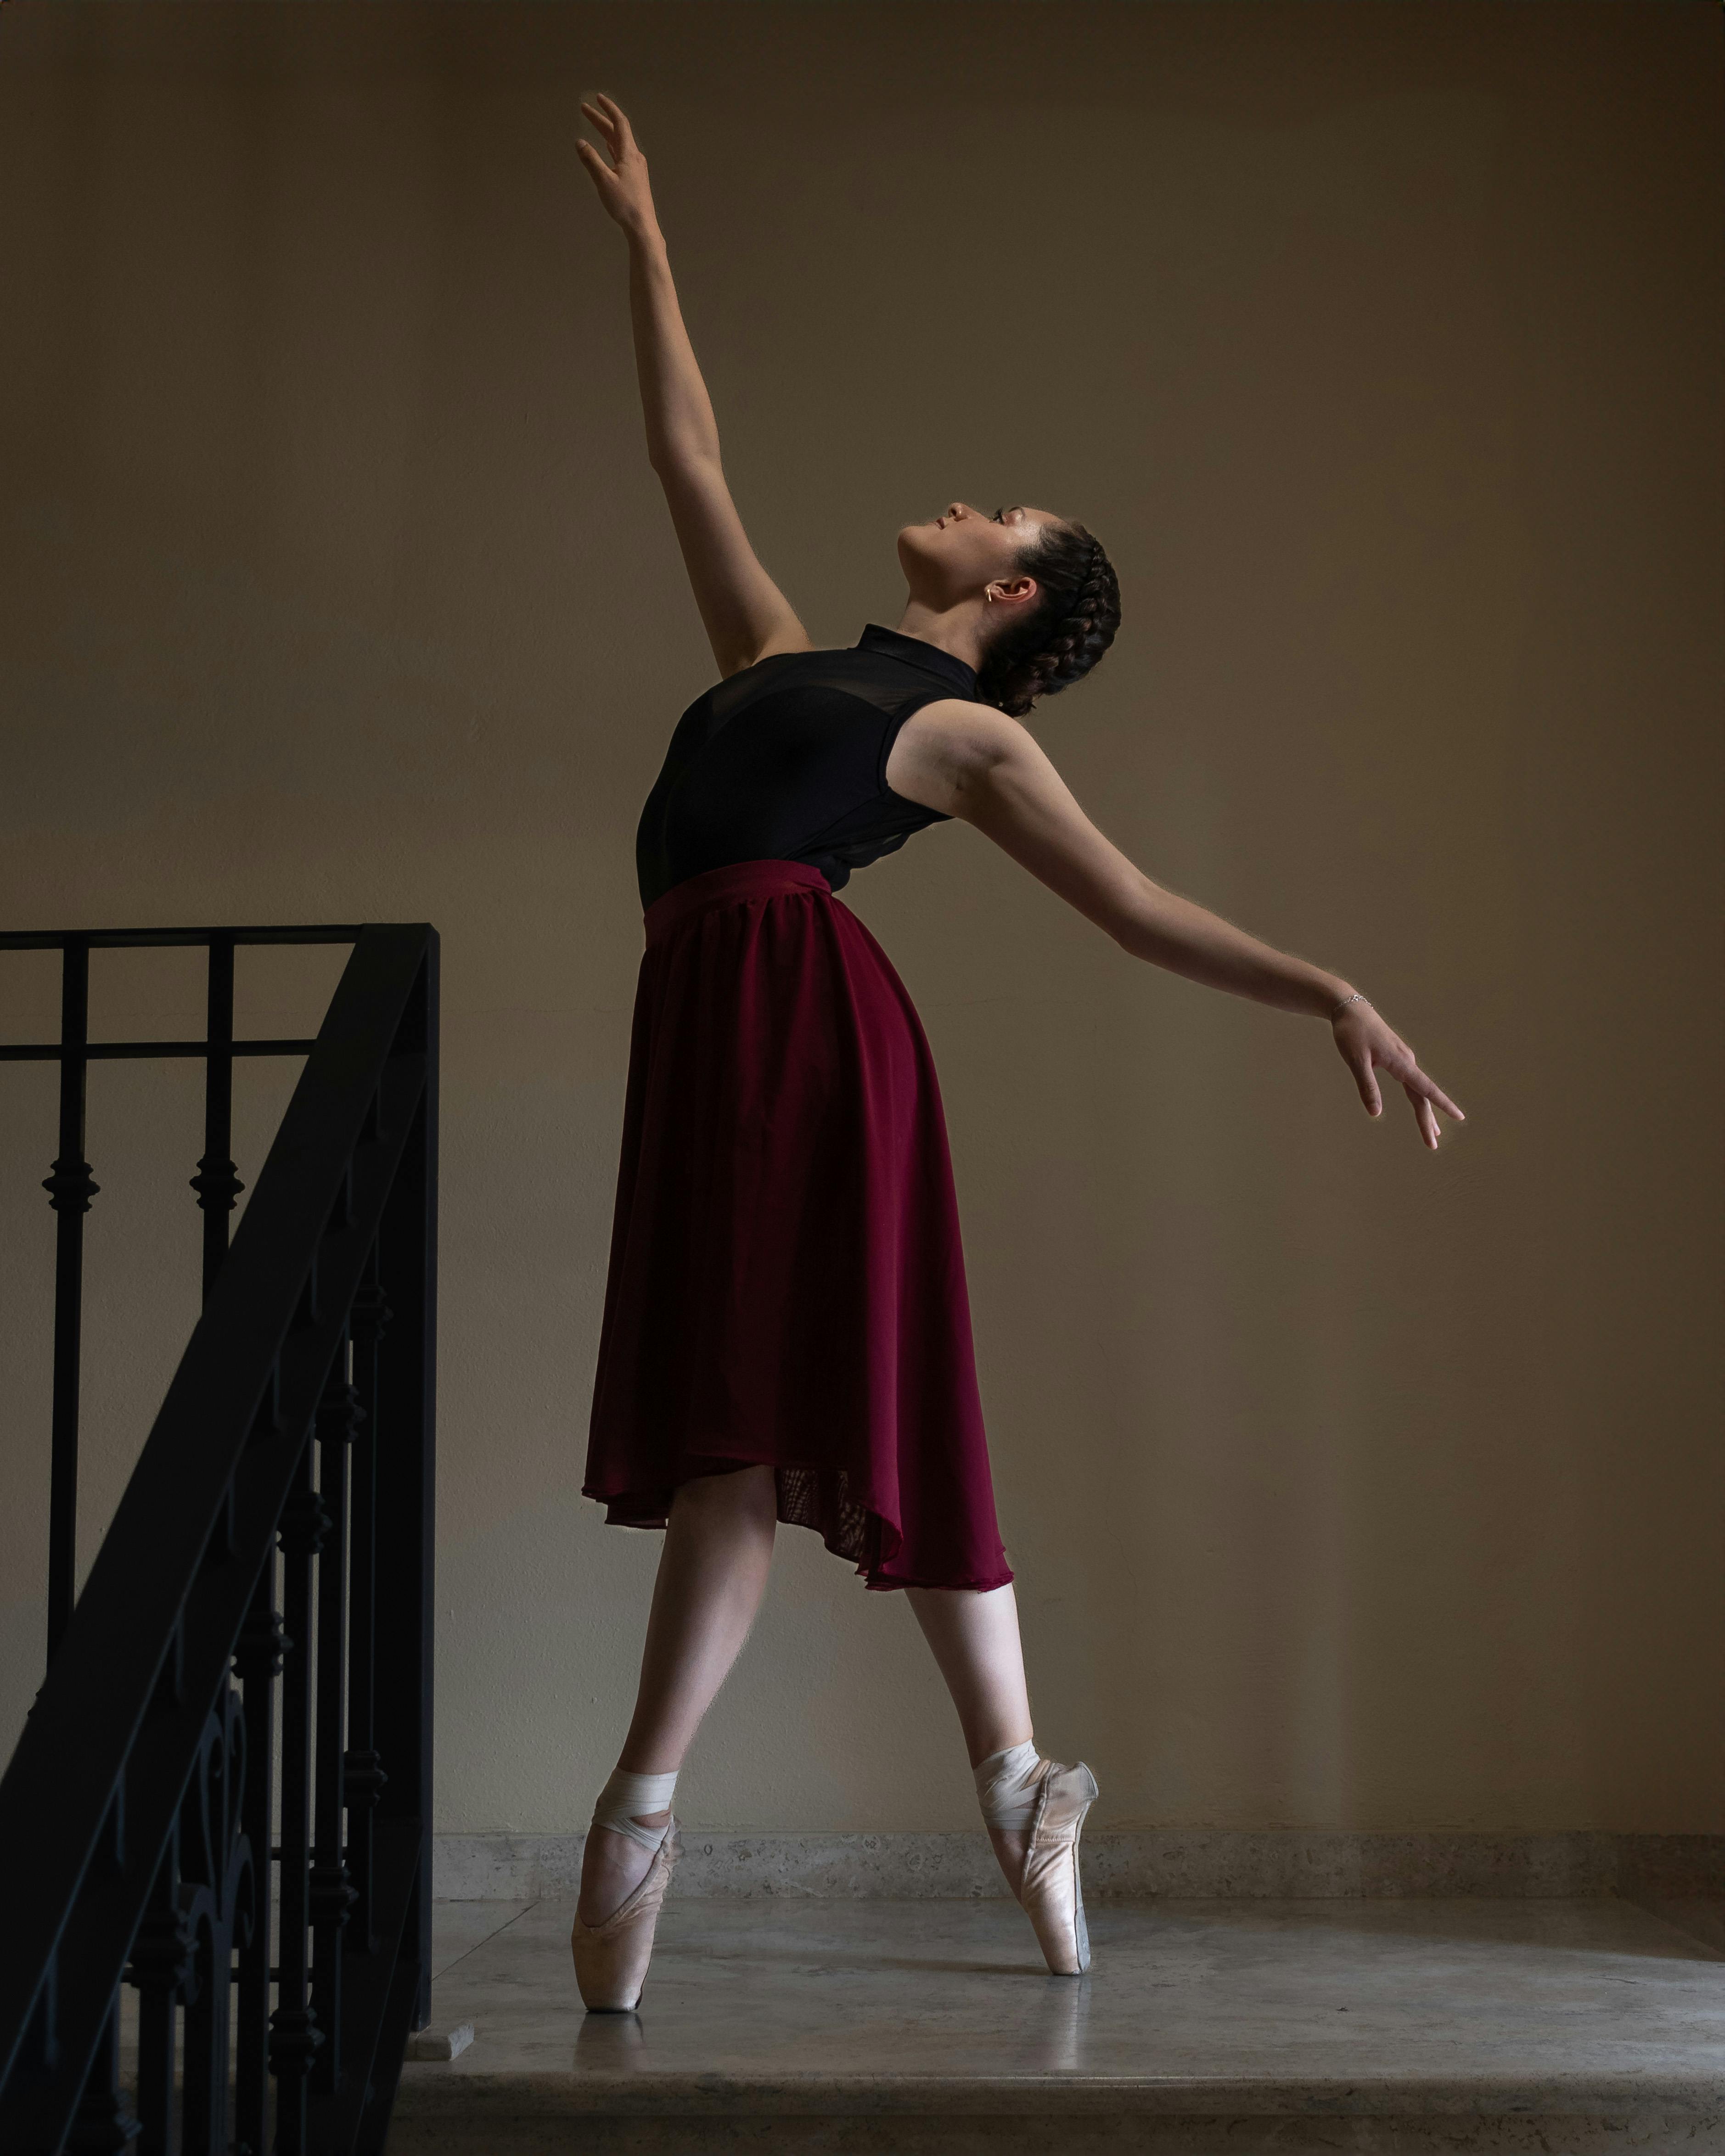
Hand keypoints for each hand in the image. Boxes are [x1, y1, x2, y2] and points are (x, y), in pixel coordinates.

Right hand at [577, 93, 657, 238]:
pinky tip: (607, 147)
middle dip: (600, 119)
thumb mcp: (603, 181)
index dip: (608, 108)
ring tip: (592, 123)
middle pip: (616, 131)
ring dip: (605, 132)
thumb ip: (590, 160)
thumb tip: (580, 143)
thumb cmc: (624, 204)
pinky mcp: (635, 176)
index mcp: (629, 153)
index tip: (597, 98)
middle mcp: (634, 157)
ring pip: (618, 143)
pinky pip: (621, 154)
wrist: (642, 225)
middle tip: (585, 109)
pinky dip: (611, 145)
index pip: (619, 123)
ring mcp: (636, 166)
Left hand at [1332, 1000, 1465, 1149]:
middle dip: (1428, 1121)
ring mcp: (1403, 1060)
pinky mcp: (1396, 1058)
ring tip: (1434, 1133)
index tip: (1459, 1116)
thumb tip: (1375, 1113)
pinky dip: (1417, 1098)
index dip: (1442, 1104)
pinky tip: (1419, 1104)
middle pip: (1422, 1096)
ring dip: (1424, 1112)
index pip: (1425, 1089)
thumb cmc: (1352, 1033)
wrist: (1350, 1009)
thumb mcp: (1356, 1061)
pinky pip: (1411, 1082)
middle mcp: (1406, 1062)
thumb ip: (1367, 1086)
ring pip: (1417, 1091)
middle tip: (1432, 1145)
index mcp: (1401, 1063)